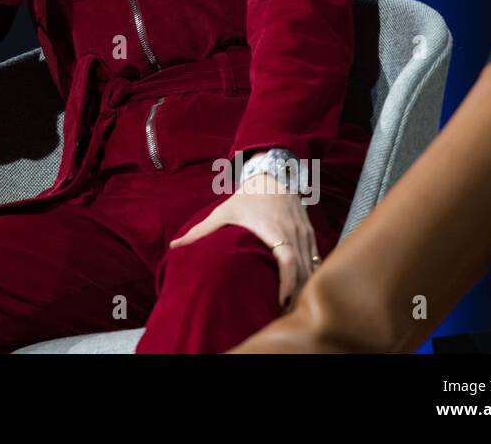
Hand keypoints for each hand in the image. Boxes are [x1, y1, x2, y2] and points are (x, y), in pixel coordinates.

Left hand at [168, 173, 319, 311]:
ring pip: (312, 265)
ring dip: (305, 286)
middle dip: (297, 293)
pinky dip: (311, 275)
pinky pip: (316, 258)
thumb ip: (200, 231)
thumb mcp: (223, 212)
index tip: (281, 300)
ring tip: (292, 308)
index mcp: (273, 228)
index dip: (289, 281)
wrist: (273, 175)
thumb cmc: (247, 197)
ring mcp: (304, 233)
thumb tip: (174, 245)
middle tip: (283, 314)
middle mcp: (293, 231)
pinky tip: (303, 290)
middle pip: (304, 269)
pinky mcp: (310, 233)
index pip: (288, 259)